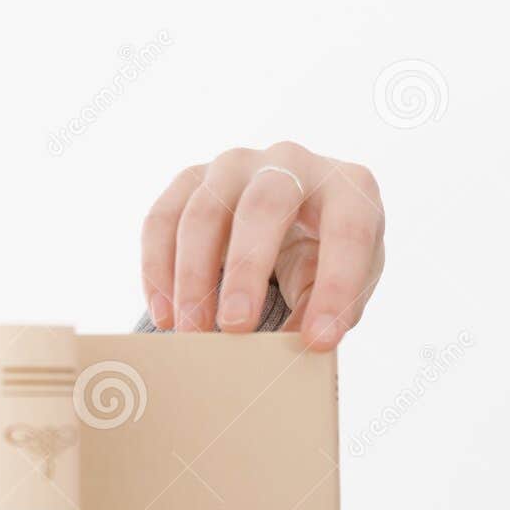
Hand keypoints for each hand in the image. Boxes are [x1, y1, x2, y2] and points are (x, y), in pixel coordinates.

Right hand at [141, 142, 384, 348]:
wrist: (296, 215)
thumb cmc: (328, 251)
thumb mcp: (348, 281)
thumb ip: (326, 309)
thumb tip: (294, 347)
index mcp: (350, 188)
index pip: (347, 234)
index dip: (335, 289)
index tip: (318, 342)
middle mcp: (293, 162)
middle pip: (264, 206)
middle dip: (247, 269)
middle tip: (235, 327)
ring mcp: (238, 164)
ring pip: (204, 211)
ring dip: (193, 276)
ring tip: (192, 331)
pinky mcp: (193, 178)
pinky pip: (164, 219)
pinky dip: (159, 270)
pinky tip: (166, 316)